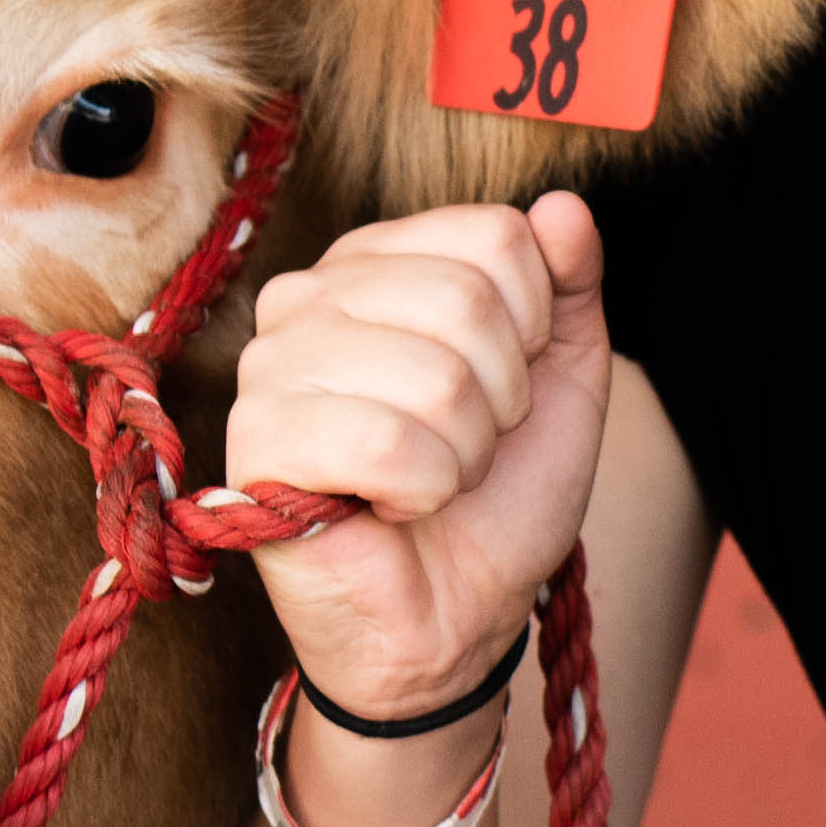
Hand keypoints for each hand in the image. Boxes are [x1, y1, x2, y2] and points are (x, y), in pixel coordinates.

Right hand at [221, 191, 611, 720]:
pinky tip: (394, 508)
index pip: (496, 237)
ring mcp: (273, 365)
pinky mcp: (256, 441)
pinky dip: (422, 491)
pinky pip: (384, 440)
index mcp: (377, 262)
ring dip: (465, 454)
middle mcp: (311, 295)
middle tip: (467, 446)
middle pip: (468, 299)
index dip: (535, 328)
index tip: (507, 388)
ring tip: (432, 481)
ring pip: (434, 373)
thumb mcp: (562, 382)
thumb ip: (569, 287)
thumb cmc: (493, 500)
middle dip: (502, 398)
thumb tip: (563, 207)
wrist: (453, 620)